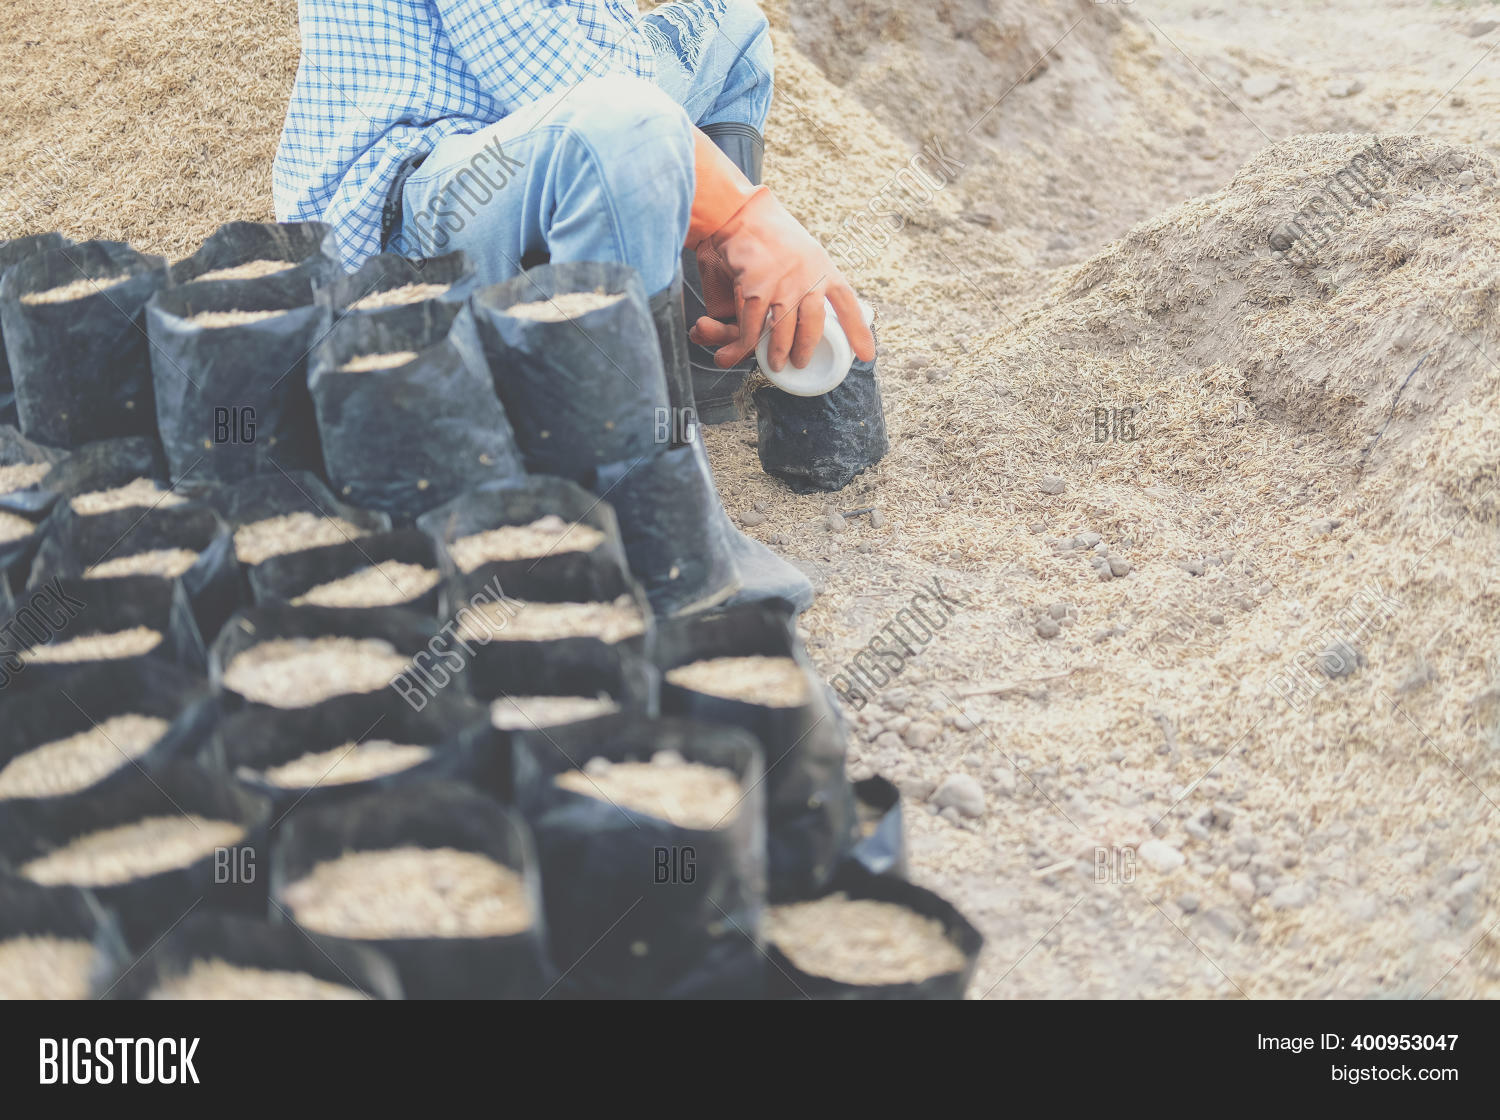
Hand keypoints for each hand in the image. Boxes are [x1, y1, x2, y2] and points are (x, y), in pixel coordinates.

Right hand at [688, 187, 875, 372]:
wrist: (745, 217)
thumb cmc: (776, 236)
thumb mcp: (809, 252)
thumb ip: (816, 278)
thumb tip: (820, 305)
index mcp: (824, 270)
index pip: (848, 305)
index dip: (859, 332)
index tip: (867, 355)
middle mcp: (807, 280)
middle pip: (812, 327)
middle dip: (804, 350)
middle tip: (799, 363)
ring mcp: (782, 286)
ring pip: (782, 332)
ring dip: (778, 353)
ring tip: (776, 364)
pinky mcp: (756, 290)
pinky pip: (754, 325)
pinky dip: (749, 340)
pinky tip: (749, 347)